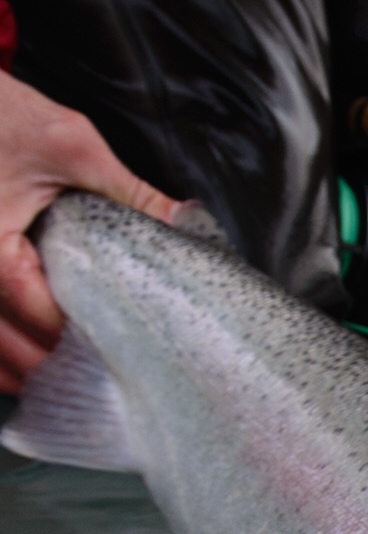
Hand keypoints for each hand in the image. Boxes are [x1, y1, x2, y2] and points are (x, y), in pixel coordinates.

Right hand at [0, 71, 176, 392]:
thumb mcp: (70, 145)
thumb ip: (129, 191)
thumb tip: (185, 222)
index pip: (43, 319)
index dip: (86, 340)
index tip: (127, 350)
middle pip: (8, 351)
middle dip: (55, 371)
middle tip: (107, 380)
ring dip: (19, 373)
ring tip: (65, 388)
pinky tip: (22, 372)